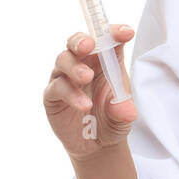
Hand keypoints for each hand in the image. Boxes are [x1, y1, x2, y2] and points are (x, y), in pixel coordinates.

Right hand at [43, 24, 136, 161]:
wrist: (97, 145)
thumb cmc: (111, 120)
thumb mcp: (123, 117)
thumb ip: (124, 110)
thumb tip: (126, 111)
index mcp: (106, 62)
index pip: (108, 41)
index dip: (114, 33)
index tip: (126, 33)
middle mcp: (84, 64)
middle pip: (77, 42)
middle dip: (82, 40)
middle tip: (89, 45)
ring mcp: (66, 77)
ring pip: (63, 60)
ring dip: (75, 67)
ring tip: (86, 77)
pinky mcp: (53, 95)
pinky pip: (57, 87)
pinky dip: (70, 93)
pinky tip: (83, 104)